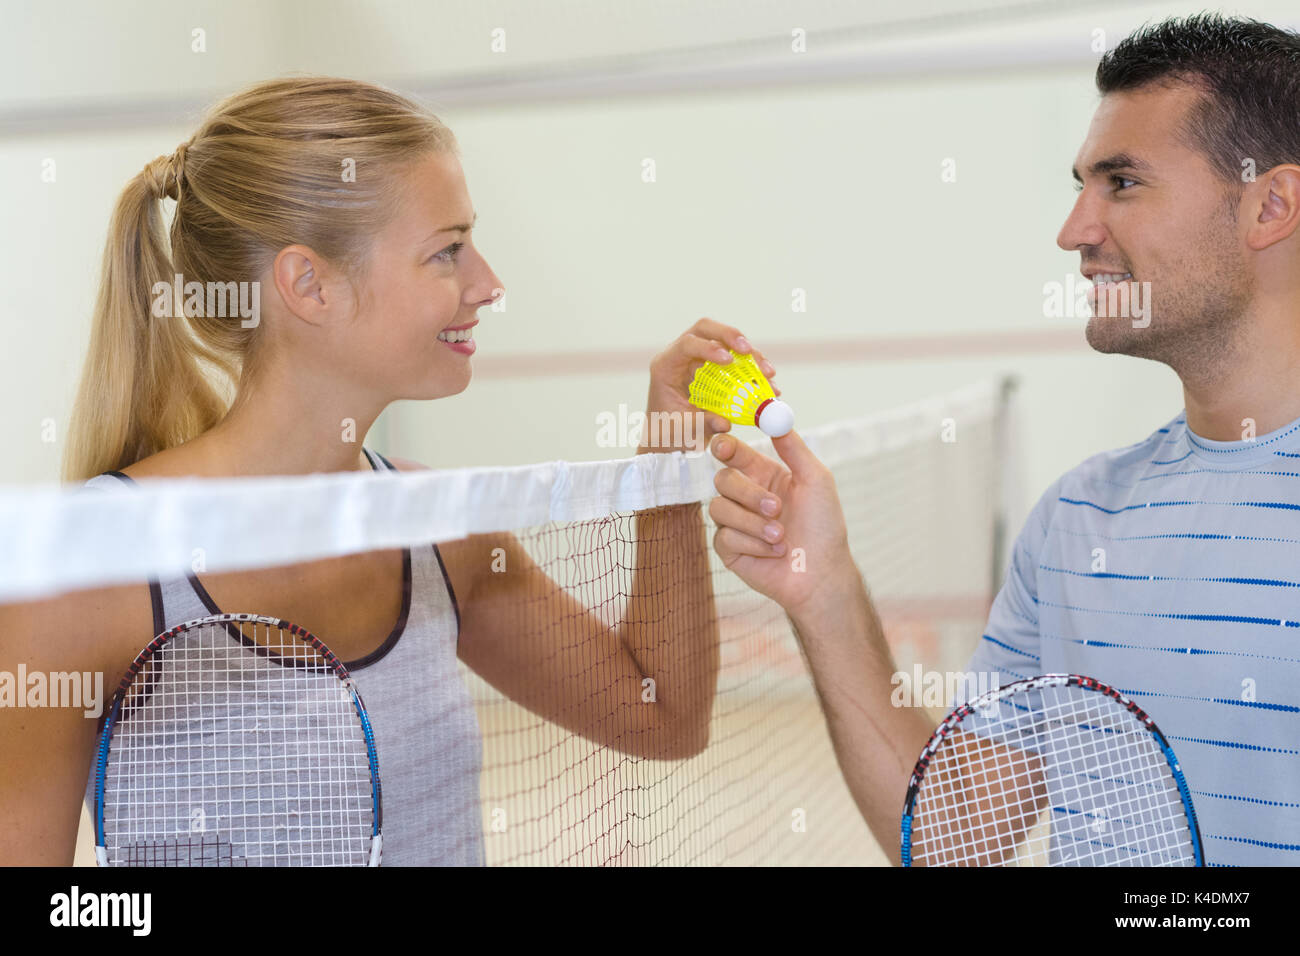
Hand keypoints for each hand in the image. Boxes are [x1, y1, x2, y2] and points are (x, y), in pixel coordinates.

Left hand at [641, 318, 779, 453]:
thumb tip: (725, 423)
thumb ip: (701, 424)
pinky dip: (754, 368)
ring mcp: (700, 358)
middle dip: (731, 336)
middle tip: (749, 350)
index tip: (729, 360)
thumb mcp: (683, 430)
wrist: (672, 436)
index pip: (686, 344)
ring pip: (727, 342)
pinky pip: (738, 359)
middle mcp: (682, 356)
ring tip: (768, 373)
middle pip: (706, 329)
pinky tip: (768, 382)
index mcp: (666, 366)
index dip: (708, 347)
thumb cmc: (670, 431)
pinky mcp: (716, 366)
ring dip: (750, 354)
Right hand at [708, 428, 856, 617]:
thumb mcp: (816, 480)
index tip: (724, 446)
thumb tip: (775, 413)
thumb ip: (793, 447)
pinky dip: (753, 544)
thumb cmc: (824, 527)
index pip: (734, 454)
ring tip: (781, 537)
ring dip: (754, 524)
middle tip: (776, 508)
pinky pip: (723, 536)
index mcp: (764, 476)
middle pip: (722, 479)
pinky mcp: (729, 550)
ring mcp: (735, 523)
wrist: (821, 574)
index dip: (726, 448)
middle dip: (748, 493)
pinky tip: (774, 552)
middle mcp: (746, 497)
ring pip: (719, 508)